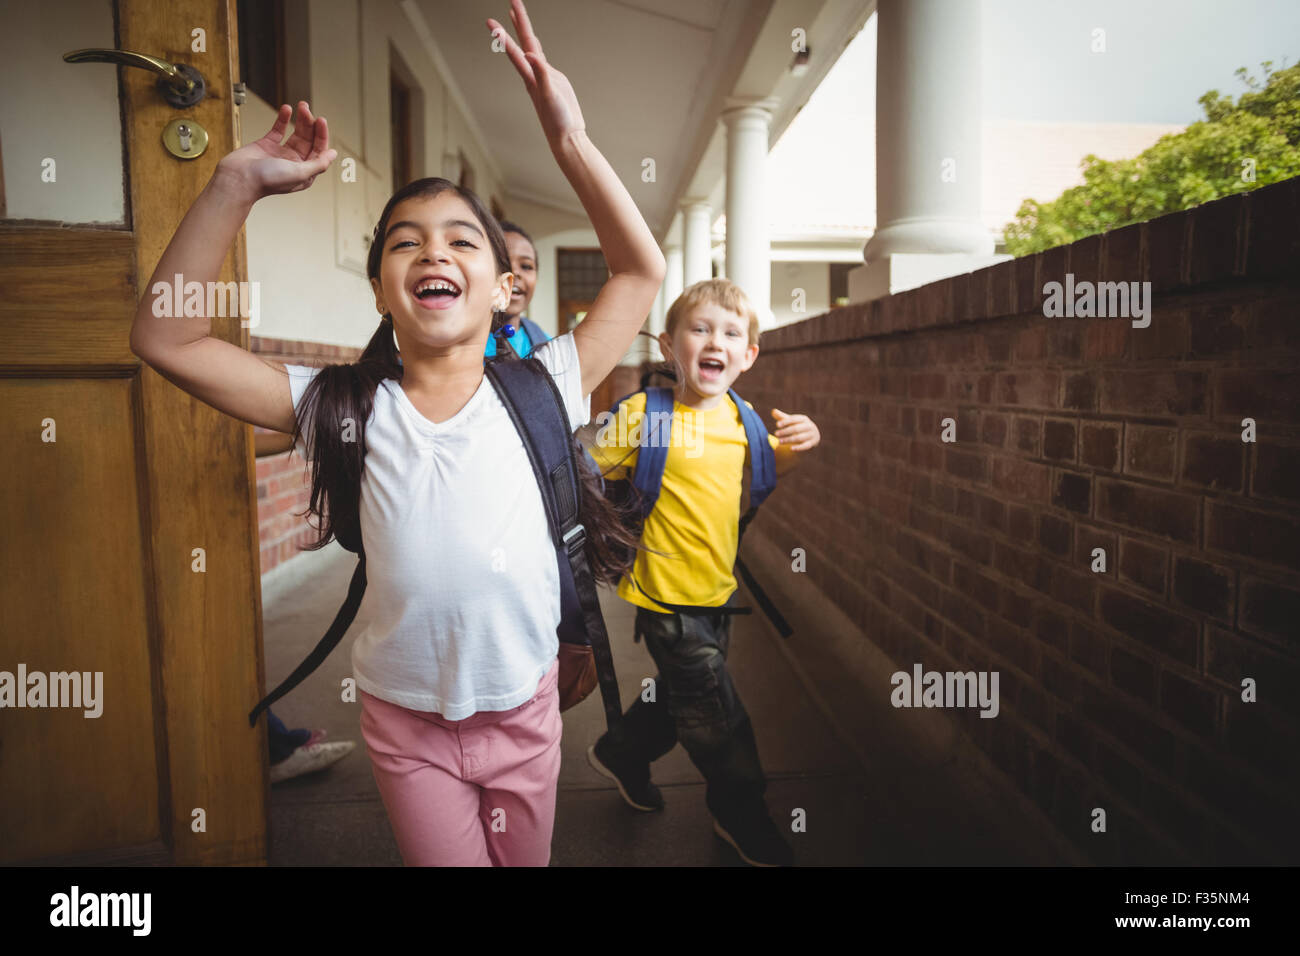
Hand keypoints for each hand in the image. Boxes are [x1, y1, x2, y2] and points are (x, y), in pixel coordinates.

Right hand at [216, 102, 336, 200]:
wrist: (238, 178)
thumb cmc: (267, 180)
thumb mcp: (300, 173)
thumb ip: (318, 164)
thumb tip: (333, 154)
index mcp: (305, 173)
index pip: (319, 151)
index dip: (322, 135)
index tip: (321, 120)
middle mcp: (294, 163)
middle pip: (309, 140)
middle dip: (310, 124)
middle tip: (306, 109)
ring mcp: (280, 154)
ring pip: (295, 133)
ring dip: (300, 120)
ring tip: (301, 105)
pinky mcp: (266, 145)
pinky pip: (278, 130)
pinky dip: (283, 119)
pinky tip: (286, 109)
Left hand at [487, 0, 585, 144]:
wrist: (567, 137)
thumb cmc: (558, 121)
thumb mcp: (550, 96)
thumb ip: (542, 75)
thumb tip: (531, 55)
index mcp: (531, 77)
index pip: (515, 51)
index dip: (503, 36)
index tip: (491, 21)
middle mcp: (534, 74)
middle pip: (524, 42)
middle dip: (518, 22)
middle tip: (512, 1)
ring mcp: (544, 76)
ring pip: (532, 48)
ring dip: (524, 32)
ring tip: (515, 15)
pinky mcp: (554, 81)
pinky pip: (543, 60)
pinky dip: (537, 49)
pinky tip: (535, 46)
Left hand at [772, 409, 819, 451]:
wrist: (813, 435)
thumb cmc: (799, 426)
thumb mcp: (792, 421)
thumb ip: (782, 417)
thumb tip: (773, 411)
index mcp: (803, 419)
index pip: (794, 419)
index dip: (785, 422)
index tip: (777, 425)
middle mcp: (809, 426)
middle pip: (796, 429)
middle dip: (785, 431)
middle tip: (776, 434)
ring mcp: (811, 435)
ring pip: (799, 438)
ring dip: (788, 440)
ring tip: (779, 442)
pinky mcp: (812, 443)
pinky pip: (805, 446)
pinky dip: (798, 448)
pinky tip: (790, 448)